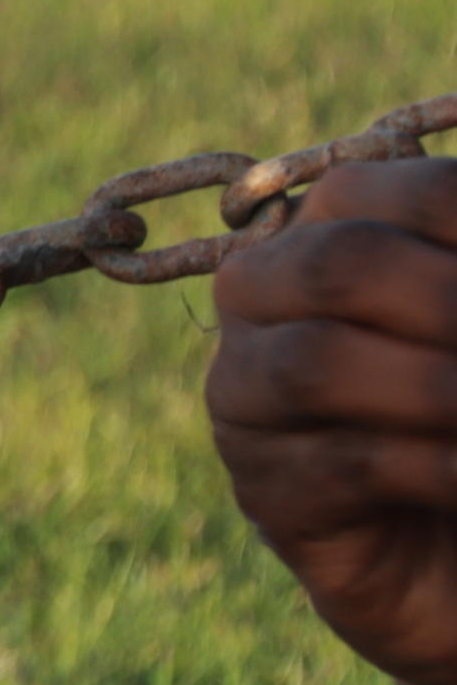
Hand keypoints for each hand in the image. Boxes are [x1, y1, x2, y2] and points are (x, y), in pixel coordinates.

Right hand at [209, 159, 456, 684]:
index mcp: (333, 226)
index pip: (398, 192)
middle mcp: (264, 294)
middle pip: (339, 264)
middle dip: (449, 304)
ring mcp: (247, 394)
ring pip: (315, 365)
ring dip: (440, 389)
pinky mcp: (267, 492)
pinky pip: (343, 464)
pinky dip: (439, 467)